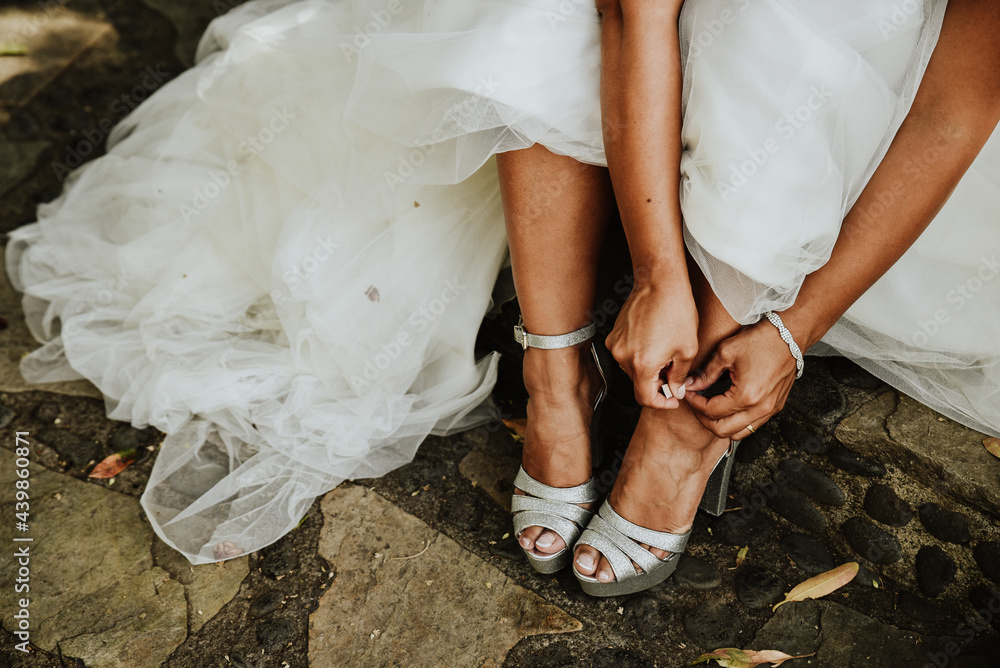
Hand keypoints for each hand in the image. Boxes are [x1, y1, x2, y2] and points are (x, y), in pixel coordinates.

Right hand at [606, 279, 698, 408]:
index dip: (661, 403)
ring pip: (632, 369)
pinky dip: (639, 354)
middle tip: (673, 371)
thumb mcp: (687, 350)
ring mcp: (616, 345)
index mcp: (642, 365)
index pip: (645, 399)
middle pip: (638, 383)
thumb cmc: (676, 312)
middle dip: (656, 383)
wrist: (660, 283)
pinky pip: (626, 354)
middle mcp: (623, 357)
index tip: (671, 398)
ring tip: (665, 352)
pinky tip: (654, 340)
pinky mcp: (614, 335)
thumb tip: (675, 390)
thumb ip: (679, 376)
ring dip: (648, 368)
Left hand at [684, 319, 797, 438]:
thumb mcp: (726, 352)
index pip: (711, 412)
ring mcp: (770, 410)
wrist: (789, 336)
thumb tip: (689, 385)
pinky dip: (737, 422)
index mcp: (746, 396)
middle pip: (722, 430)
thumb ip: (706, 373)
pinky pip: (752, 426)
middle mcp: (760, 408)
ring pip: (738, 433)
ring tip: (710, 408)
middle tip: (696, 403)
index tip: (688, 394)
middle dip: (704, 419)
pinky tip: (728, 408)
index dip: (695, 404)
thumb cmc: (759, 340)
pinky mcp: (775, 407)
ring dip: (720, 425)